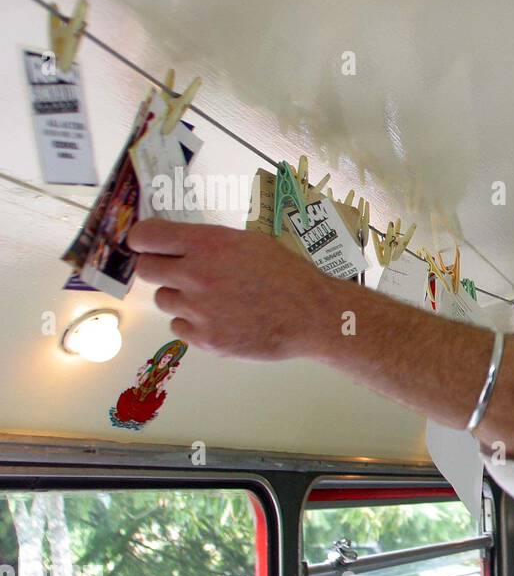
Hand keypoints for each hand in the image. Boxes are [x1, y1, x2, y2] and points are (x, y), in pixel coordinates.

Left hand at [127, 219, 339, 359]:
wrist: (311, 315)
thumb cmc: (286, 275)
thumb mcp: (249, 243)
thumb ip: (209, 244)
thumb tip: (176, 246)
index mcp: (208, 245)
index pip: (145, 236)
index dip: (141, 240)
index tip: (145, 245)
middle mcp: (196, 275)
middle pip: (146, 270)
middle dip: (159, 269)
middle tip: (181, 274)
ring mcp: (199, 310)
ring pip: (163, 300)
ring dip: (181, 298)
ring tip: (213, 299)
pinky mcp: (205, 339)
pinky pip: (178, 327)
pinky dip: (193, 323)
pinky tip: (219, 319)